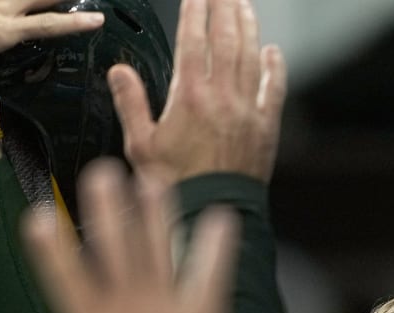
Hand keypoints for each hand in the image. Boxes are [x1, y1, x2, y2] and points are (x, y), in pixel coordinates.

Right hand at [0, 159, 287, 312]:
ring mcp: (171, 311)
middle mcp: (133, 310)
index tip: (39, 214)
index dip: (53, 246)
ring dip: (157, 212)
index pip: (67, 277)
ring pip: (161, 250)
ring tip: (153, 179)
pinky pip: (212, 273)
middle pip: (118, 248)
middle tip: (103, 171)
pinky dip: (218, 245)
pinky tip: (223, 216)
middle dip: (109, 208)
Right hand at [110, 0, 286, 185]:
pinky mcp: (266, 127)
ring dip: (248, 27)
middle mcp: (222, 97)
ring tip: (245, 6)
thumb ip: (130, 103)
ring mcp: (247, 110)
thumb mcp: (141, 145)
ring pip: (250, 57)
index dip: (195, 13)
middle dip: (224, 8)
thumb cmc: (177, 184)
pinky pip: (274, 89)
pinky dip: (275, 68)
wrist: (212, 211)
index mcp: (190, 97)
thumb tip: (119, 72)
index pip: (193, 41)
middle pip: (225, 39)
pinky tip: (273, 52)